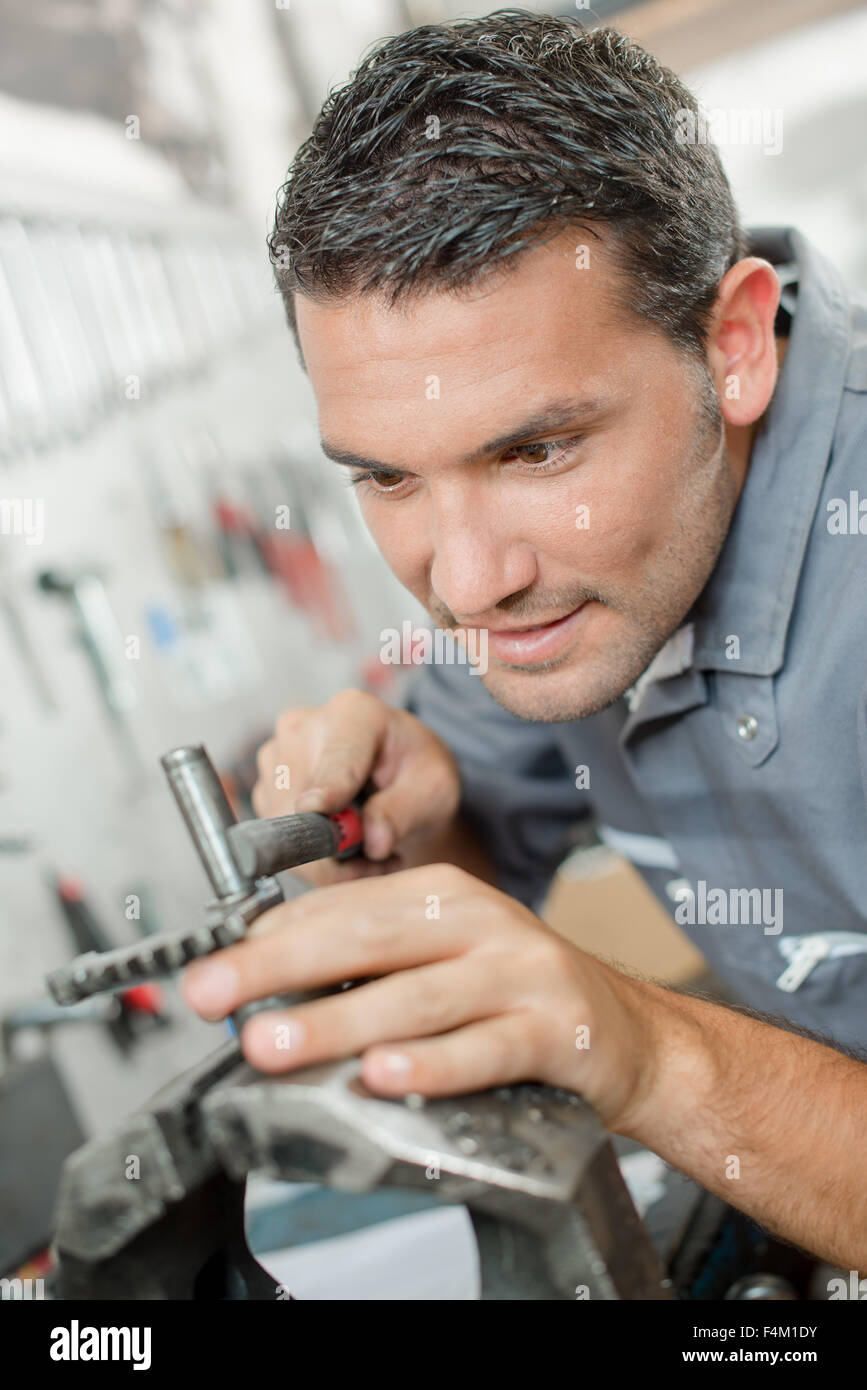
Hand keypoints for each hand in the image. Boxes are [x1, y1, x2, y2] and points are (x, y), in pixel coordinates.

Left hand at [181, 864, 654, 1130]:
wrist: (629, 1033)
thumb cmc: (518, 993)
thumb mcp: (446, 954)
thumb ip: (372, 959)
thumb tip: (268, 975)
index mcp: (445, 895)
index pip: (345, 907)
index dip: (272, 937)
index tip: (212, 968)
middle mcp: (481, 922)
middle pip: (369, 938)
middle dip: (281, 967)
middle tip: (216, 994)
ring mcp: (521, 973)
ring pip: (418, 996)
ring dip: (338, 1021)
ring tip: (275, 1044)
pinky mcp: (557, 1030)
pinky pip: (486, 1048)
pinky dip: (433, 1063)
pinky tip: (385, 1074)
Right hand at [251, 690, 460, 885]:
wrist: (397, 771)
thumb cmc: (416, 771)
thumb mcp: (433, 788)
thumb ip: (403, 811)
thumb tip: (373, 840)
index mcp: (354, 714)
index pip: (335, 758)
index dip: (326, 788)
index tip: (317, 809)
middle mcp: (305, 726)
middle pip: (300, 801)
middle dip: (337, 847)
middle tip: (380, 858)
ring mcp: (278, 754)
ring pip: (285, 826)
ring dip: (328, 858)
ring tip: (369, 847)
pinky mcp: (266, 785)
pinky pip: (280, 836)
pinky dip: (313, 856)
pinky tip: (344, 845)